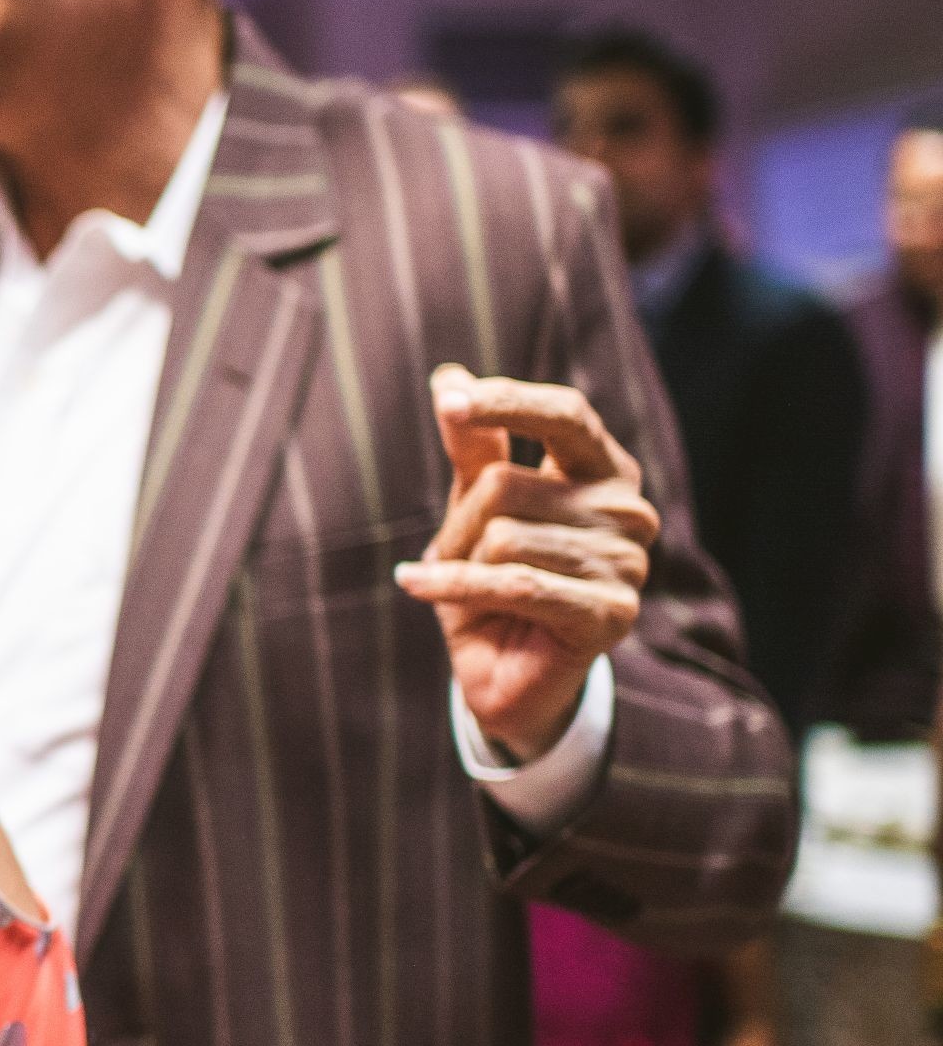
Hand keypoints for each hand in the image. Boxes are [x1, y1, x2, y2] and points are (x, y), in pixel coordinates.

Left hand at [396, 365, 659, 759]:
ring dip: (460, 564)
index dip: (508, 401)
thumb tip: (448, 375)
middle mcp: (629, 510)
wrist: (503, 670)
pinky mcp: (610, 614)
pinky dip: (451, 585)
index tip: (450, 401)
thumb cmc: (490, 577)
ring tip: (469, 586)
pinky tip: (416, 585)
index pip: (565, 414)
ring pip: (502, 538)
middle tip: (455, 555)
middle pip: (507, 485)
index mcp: (605, 470)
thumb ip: (474, 446)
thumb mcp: (475, 504)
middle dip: (459, 523)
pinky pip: (510, 584)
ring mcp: (627, 564)